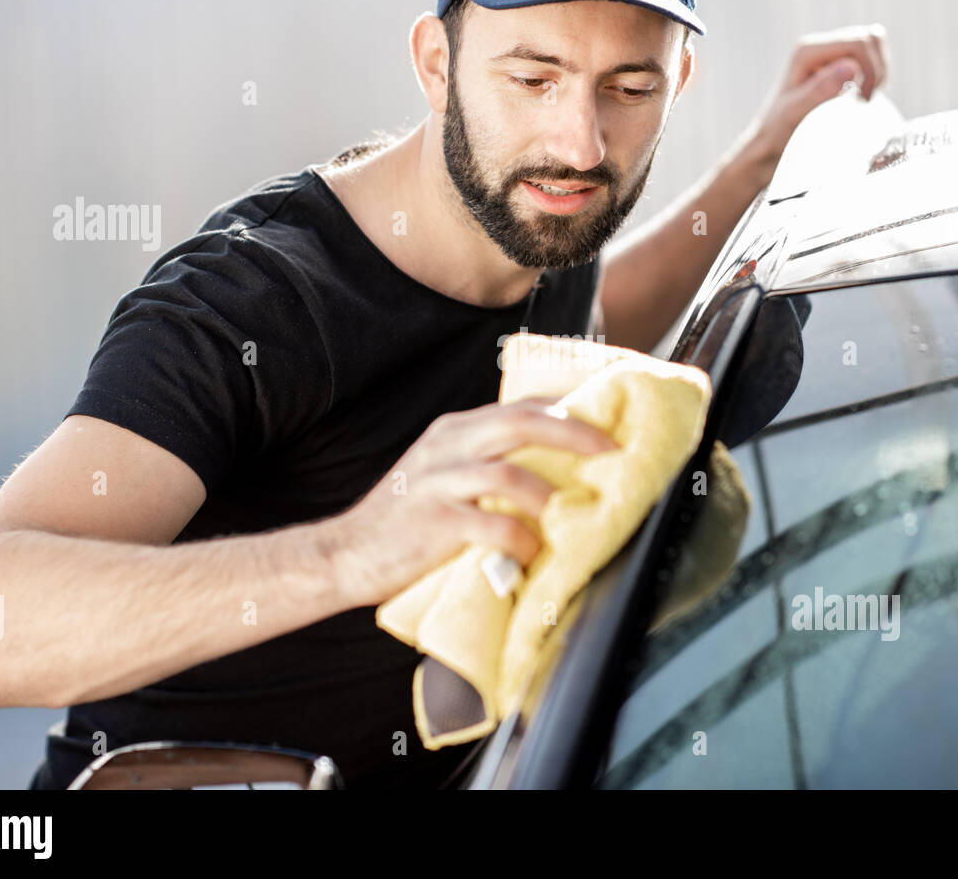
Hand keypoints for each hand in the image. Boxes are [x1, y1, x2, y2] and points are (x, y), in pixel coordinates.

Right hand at [330, 397, 618, 607]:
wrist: (345, 553)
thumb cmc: (405, 521)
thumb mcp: (444, 474)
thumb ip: (487, 463)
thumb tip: (551, 471)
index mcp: (455, 430)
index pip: (520, 405)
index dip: (569, 411)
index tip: (608, 425)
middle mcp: (448, 445)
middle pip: (521, 422)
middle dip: (575, 435)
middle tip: (612, 454)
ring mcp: (438, 481)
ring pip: (509, 473)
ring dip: (550, 497)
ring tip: (572, 516)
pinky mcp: (433, 522)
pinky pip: (491, 526)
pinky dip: (520, 540)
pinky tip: (530, 553)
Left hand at [738, 24, 890, 185]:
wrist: (769, 141)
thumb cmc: (778, 130)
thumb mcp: (796, 114)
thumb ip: (821, 90)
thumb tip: (851, 67)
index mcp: (807, 51)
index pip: (857, 43)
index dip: (870, 70)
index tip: (863, 100)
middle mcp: (818, 46)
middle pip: (868, 39)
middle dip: (876, 69)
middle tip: (865, 100)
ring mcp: (828, 54)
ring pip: (872, 43)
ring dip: (878, 70)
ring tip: (865, 97)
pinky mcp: (836, 64)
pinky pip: (868, 55)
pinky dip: (875, 72)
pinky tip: (863, 94)